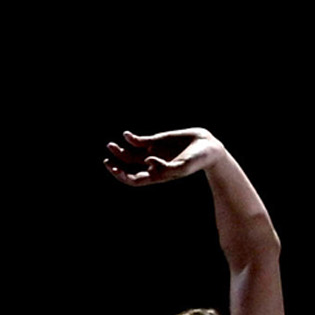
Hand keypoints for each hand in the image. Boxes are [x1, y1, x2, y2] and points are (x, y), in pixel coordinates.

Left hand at [104, 128, 222, 186]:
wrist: (208, 146)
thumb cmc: (198, 160)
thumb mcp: (183, 166)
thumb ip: (166, 168)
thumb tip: (147, 161)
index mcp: (158, 175)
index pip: (135, 180)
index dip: (122, 176)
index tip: (114, 168)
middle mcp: (153, 165)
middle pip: (129, 168)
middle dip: (116, 166)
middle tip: (107, 161)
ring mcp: (153, 152)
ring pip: (131, 154)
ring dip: (119, 151)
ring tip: (110, 146)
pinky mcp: (156, 141)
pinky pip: (139, 141)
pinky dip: (131, 138)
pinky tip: (127, 135)